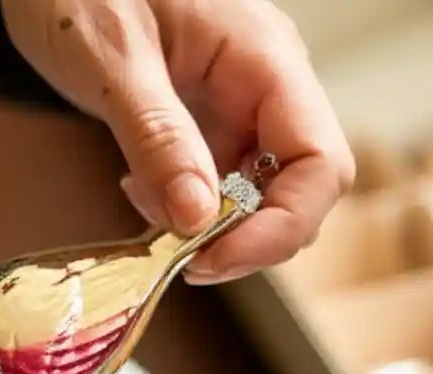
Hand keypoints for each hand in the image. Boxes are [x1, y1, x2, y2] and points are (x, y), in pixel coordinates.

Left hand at [1, 0, 354, 284]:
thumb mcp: (111, 59)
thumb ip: (158, 138)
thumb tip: (196, 221)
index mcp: (265, 56)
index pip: (321, 161)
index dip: (283, 225)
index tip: (216, 259)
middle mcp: (267, 81)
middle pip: (302, 185)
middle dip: (249, 235)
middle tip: (182, 257)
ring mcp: (242, 101)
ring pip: (262, 192)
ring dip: (214, 226)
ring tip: (147, 209)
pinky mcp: (210, 117)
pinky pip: (222, 180)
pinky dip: (187, 204)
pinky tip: (143, 190)